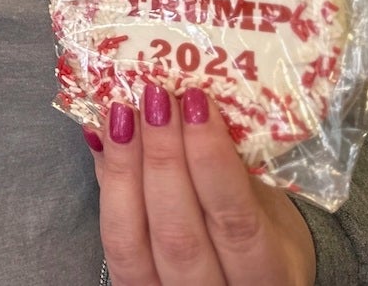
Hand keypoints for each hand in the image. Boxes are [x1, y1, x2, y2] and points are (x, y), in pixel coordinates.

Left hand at [91, 84, 315, 285]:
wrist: (252, 271)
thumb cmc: (262, 223)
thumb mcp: (263, 198)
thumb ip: (230, 163)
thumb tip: (185, 101)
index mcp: (267, 275)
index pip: (236, 221)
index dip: (213, 162)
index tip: (197, 103)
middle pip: (179, 235)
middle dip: (162, 159)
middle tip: (155, 99)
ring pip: (133, 243)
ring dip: (125, 169)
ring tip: (122, 113)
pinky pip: (114, 243)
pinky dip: (107, 187)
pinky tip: (100, 139)